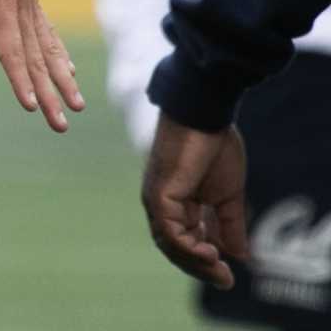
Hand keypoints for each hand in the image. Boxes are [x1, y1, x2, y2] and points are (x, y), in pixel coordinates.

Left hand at [0, 0, 83, 131]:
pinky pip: (48, 34)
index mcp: (2, 5)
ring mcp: (28, 5)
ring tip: (76, 106)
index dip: (20, 79)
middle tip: (60, 127)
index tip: (32, 107)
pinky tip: (69, 69)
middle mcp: (19, 10)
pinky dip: (58, 55)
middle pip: (34, 60)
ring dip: (60, 80)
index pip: (11, 50)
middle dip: (48, 94)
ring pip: (47, 51)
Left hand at [142, 117, 248, 286]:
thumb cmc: (214, 146)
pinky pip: (169, 230)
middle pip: (174, 246)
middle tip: (226, 280)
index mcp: (176, 201)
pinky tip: (210, 251)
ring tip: (220, 269)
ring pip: (169, 243)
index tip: (228, 275)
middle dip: (200, 267)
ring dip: (195, 262)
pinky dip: (188, 247)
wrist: (205, 115)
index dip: (205, 260)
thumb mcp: (227, 194)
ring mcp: (157, 199)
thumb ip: (230, 224)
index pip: (184, 240)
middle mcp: (161, 202)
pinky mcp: (159, 194)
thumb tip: (239, 255)